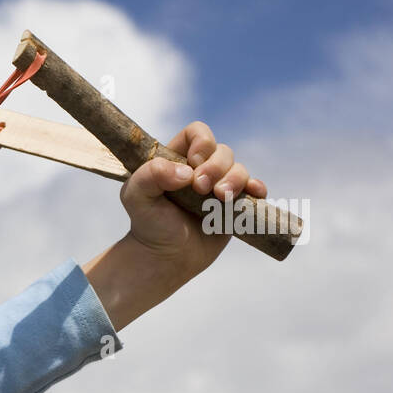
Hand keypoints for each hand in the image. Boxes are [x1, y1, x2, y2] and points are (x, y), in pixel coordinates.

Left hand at [119, 120, 267, 279]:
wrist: (165, 259)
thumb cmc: (148, 224)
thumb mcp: (135, 197)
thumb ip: (150, 175)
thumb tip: (186, 172)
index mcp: (177, 159)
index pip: (197, 133)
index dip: (202, 142)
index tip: (193, 162)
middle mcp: (200, 168)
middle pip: (222, 151)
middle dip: (216, 167)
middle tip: (201, 189)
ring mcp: (218, 186)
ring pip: (239, 169)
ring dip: (235, 179)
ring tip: (221, 198)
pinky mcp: (233, 205)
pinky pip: (254, 189)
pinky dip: (257, 189)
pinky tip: (253, 194)